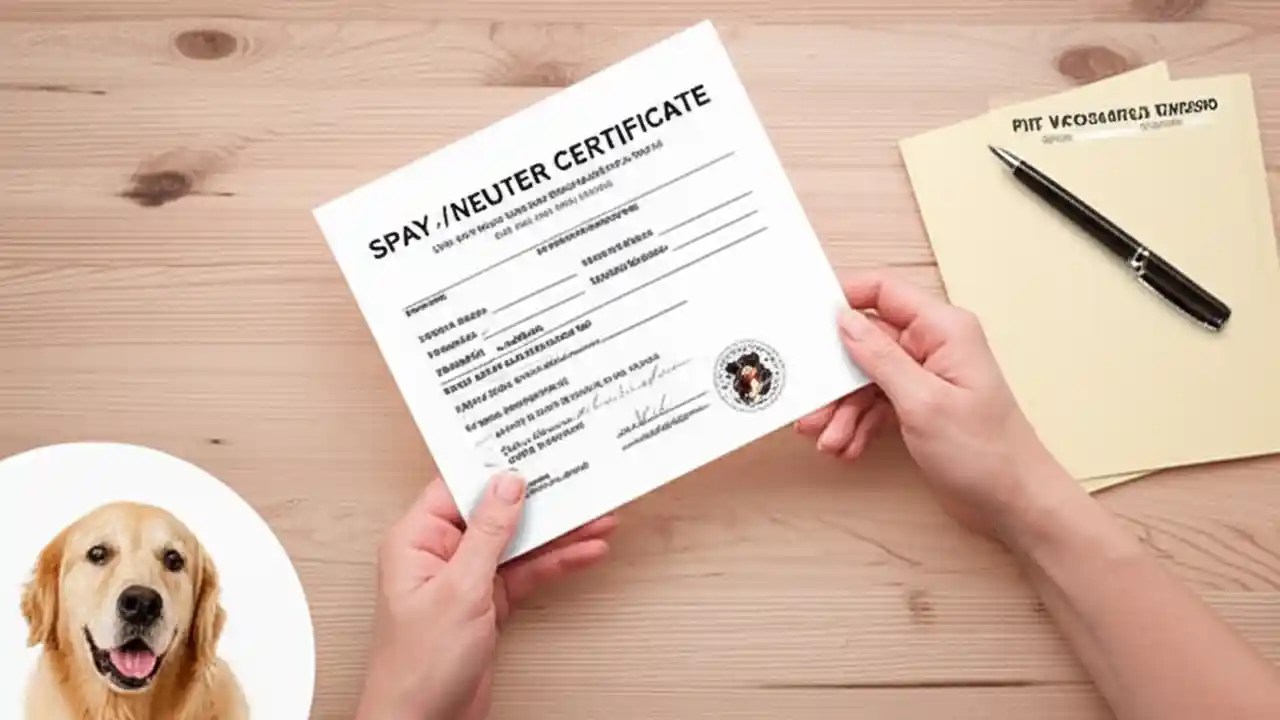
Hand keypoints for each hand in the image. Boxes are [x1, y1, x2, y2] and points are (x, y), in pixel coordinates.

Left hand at [357, 473, 616, 719]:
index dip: (496, 466)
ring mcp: (467, 578)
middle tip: (578, 480)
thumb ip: (488, 533)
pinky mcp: (489, 602)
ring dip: (558, 532)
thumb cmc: (417, 667)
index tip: (532, 449)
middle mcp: (441, 553)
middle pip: (496, 512)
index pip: (459, 486)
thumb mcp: (460, 589)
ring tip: (598, 516)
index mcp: (416, 539)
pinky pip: (527, 572)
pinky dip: (557, 563)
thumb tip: (507, 484)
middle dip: (540, 500)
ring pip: (519, 542)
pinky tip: (585, 551)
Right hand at [797, 271, 1076, 537]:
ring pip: (866, 379)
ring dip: (843, 410)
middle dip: (836, 378)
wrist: (1013, 504)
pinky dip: (859, 425)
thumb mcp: (923, 403)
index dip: (843, 299)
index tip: (808, 323)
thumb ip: (880, 358)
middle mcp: (934, 346)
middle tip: (812, 407)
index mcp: (944, 329)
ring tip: (828, 441)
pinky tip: (848, 447)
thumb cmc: (985, 452)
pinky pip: (876, 403)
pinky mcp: (919, 405)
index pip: (884, 291)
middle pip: (867, 342)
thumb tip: (845, 321)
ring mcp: (926, 377)